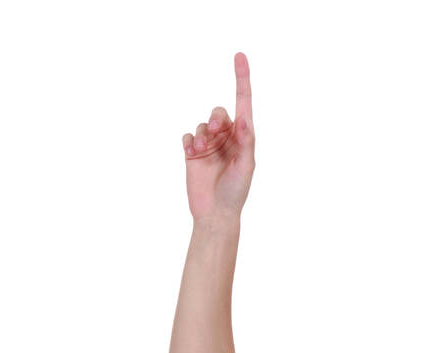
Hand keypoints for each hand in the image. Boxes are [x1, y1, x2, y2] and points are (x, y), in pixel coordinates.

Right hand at [182, 51, 255, 221]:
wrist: (215, 214)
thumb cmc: (236, 193)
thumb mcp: (247, 167)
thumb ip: (246, 142)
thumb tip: (243, 118)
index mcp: (243, 138)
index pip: (243, 103)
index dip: (242, 79)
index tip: (240, 56)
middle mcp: (226, 138)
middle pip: (218, 112)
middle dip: (216, 119)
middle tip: (216, 132)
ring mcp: (208, 145)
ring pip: (202, 124)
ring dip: (202, 135)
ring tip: (202, 152)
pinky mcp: (192, 153)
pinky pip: (187, 135)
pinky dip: (189, 140)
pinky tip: (192, 153)